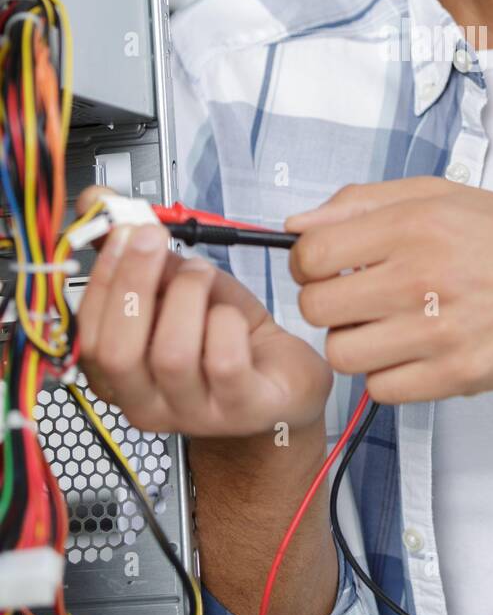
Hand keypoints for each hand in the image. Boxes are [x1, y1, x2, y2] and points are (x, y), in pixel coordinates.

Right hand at [73, 187, 332, 436]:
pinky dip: (227, 322)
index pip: (88, 334)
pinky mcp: (242, 409)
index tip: (122, 232)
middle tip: (155, 239)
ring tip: (202, 274)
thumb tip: (99, 202)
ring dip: (187, 296)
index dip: (102, 278)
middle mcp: (147, 402)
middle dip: (135, 283)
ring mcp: (193, 412)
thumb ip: (136, 250)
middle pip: (119, 351)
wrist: (281, 373)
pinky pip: (224, 361)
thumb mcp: (176, 286)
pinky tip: (232, 315)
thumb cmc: (224, 333)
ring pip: (171, 354)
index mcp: (121, 375)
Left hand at [285, 176, 492, 403]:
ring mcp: (438, 331)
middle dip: (328, 304)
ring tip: (385, 326)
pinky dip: (387, 375)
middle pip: (317, 307)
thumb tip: (297, 221)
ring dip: (355, 342)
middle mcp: (423, 276)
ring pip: (342, 354)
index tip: (327, 267)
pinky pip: (380, 389)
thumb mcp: (441, 195)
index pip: (312, 253)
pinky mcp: (454, 374)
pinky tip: (411, 351)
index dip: (309, 262)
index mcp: (415, 225)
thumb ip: (363, 201)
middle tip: (356, 298)